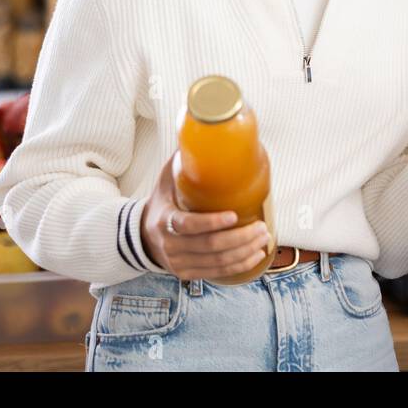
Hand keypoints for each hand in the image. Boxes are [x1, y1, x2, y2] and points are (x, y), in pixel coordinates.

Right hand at [139, 154, 273, 279]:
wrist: (143, 235)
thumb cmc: (162, 202)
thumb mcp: (166, 180)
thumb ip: (183, 161)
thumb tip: (204, 133)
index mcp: (165, 221)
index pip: (189, 226)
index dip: (212, 223)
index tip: (234, 216)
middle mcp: (171, 246)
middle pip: (210, 247)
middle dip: (240, 239)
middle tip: (261, 227)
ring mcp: (179, 263)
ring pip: (217, 262)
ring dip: (244, 252)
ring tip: (264, 238)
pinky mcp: (188, 274)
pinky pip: (217, 273)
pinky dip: (239, 266)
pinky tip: (256, 255)